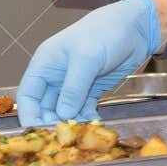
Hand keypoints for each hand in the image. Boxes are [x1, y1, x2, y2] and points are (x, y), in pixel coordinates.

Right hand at [16, 0, 161, 125]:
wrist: (138, 27)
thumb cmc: (107, 31)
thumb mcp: (87, 57)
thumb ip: (74, 86)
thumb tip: (62, 113)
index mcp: (46, 63)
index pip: (28, 94)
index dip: (29, 114)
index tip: (35, 132)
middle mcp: (56, 75)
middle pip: (45, 106)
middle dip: (51, 122)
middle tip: (62, 138)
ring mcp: (75, 83)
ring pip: (65, 110)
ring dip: (70, 122)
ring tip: (80, 134)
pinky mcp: (92, 89)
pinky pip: (83, 109)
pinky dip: (86, 118)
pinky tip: (93, 125)